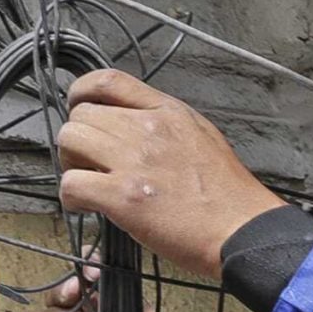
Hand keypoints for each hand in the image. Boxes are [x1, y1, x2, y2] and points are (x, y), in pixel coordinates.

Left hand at [55, 69, 287, 280]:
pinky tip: (87, 207)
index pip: (107, 80)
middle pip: (81, 115)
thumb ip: (164, 124)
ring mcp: (134, 161)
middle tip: (89, 165)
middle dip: (78, 141)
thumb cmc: (227, 194)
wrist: (242, 230)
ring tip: (88, 185)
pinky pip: (71, 184)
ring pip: (69, 142)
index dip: (81, 94)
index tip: (79, 111)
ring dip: (70, 165)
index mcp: (167, 111)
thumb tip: (129, 126)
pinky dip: (71, 198)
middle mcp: (148, 129)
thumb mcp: (201, 135)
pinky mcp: (124, 197)